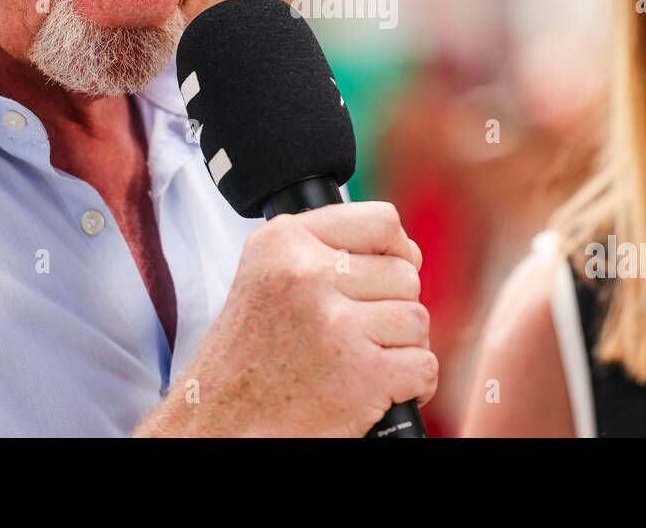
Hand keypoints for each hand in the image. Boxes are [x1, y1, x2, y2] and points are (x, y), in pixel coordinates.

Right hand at [137, 201, 436, 436]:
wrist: (221, 423)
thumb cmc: (248, 356)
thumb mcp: (266, 275)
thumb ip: (324, 249)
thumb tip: (407, 252)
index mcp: (284, 242)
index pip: (381, 222)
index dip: (395, 251)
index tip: (384, 275)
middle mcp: (308, 275)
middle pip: (405, 275)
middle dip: (392, 307)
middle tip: (357, 334)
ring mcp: (336, 325)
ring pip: (416, 319)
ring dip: (401, 346)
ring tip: (362, 361)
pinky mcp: (362, 375)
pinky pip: (424, 366)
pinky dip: (413, 384)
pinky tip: (382, 389)